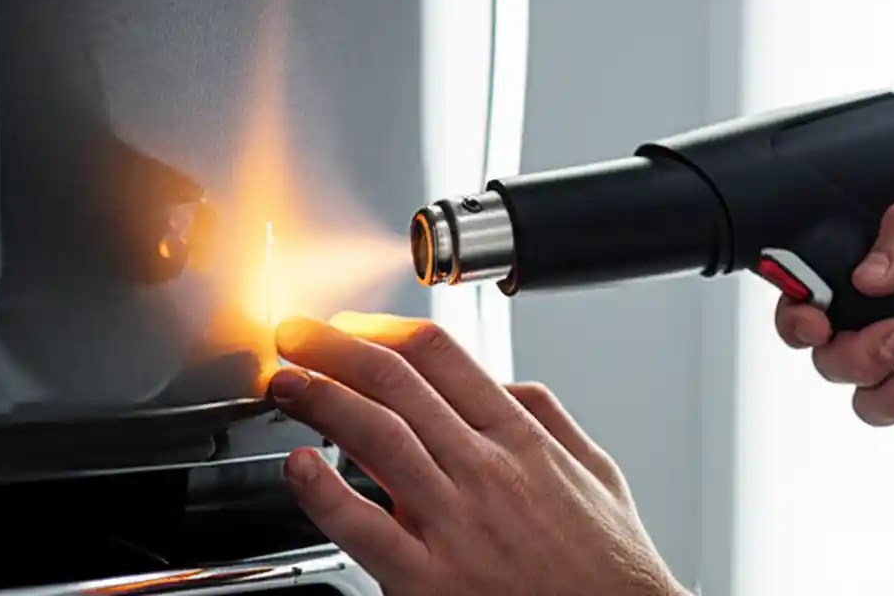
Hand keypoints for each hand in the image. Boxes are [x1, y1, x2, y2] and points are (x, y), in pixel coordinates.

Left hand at [266, 312, 687, 595]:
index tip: (350, 323)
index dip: (382, 328)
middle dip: (335, 349)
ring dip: (320, 399)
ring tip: (285, 382)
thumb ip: (546, 416)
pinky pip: (365, 529)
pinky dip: (324, 494)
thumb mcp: (597, 472)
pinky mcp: (430, 581)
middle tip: (297, 336)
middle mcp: (486, 470)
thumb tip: (501, 381)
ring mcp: (456, 523)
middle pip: (396, 383)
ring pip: (376, 437)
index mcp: (521, 438)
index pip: (441, 356)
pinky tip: (299, 468)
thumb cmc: (608, 568)